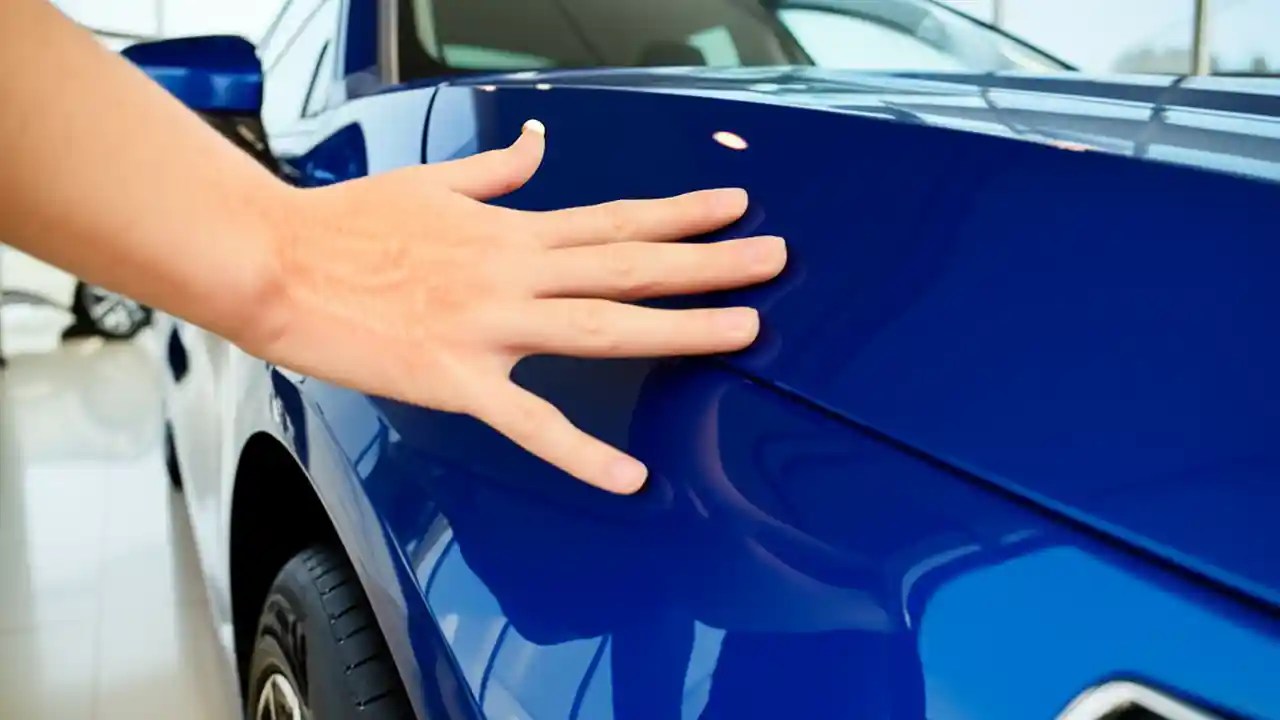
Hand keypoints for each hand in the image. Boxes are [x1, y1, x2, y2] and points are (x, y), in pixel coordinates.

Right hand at [251, 120, 785, 493]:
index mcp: (509, 230)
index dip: (679, 213)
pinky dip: (581, 452)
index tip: (734, 205)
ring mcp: (488, 325)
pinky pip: (529, 421)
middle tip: (773, 258)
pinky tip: (629, 475)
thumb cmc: (347, 222)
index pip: (614, 218)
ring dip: (677, 327)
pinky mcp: (454, 378)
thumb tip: (538, 152)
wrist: (274, 260)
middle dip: (707, 262)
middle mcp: (512, 271)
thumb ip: (496, 173)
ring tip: (742, 328)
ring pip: (602, 325)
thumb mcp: (431, 182)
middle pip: (629, 265)